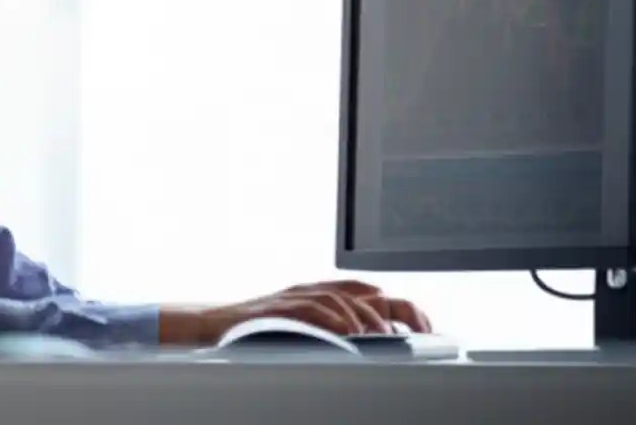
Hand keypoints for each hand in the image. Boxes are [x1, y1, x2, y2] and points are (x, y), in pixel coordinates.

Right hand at [158, 280, 431, 345]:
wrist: (212, 328)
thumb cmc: (254, 332)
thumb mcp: (299, 328)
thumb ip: (329, 329)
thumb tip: (367, 344)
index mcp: (319, 295)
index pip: (370, 291)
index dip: (400, 306)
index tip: (423, 326)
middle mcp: (311, 291)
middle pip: (365, 292)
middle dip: (393, 311)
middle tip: (411, 333)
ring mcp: (295, 297)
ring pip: (343, 298)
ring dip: (366, 318)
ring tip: (381, 338)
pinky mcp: (279, 307)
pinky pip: (313, 307)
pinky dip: (335, 319)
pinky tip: (349, 333)